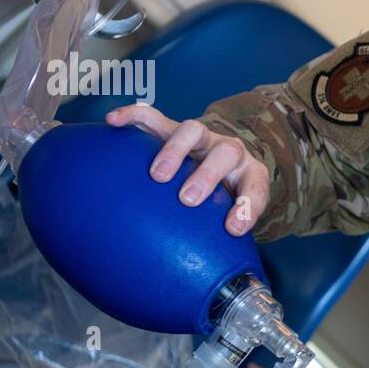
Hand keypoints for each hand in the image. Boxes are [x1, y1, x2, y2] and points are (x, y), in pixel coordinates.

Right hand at [106, 103, 269, 235]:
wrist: (222, 165)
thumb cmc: (228, 195)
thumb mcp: (237, 211)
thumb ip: (233, 227)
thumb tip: (225, 251)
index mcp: (250, 173)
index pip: (255, 186)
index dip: (246, 206)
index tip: (232, 228)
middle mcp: (228, 150)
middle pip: (226, 152)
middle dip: (206, 175)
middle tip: (187, 199)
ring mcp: (201, 138)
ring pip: (192, 131)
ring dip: (175, 150)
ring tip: (157, 176)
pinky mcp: (173, 130)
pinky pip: (153, 118)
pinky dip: (134, 116)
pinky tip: (113, 121)